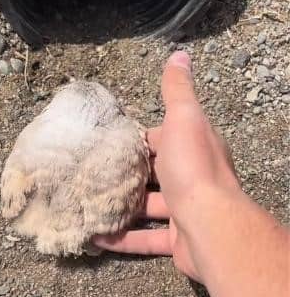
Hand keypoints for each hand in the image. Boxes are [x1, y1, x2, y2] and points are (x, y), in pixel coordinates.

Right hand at [93, 51, 241, 281]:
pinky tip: (93, 236)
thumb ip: (177, 91)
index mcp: (194, 148)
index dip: (139, 138)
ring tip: (85, 202)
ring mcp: (184, 212)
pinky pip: (143, 239)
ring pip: (147, 208)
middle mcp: (192, 178)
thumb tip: (179, 55)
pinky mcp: (176, 241)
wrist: (212, 227)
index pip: (163, 138)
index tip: (107, 140)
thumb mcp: (184, 120)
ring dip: (118, 207)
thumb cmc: (194, 170)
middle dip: (125, 174)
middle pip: (154, 174)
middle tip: (88, 172)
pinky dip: (119, 239)